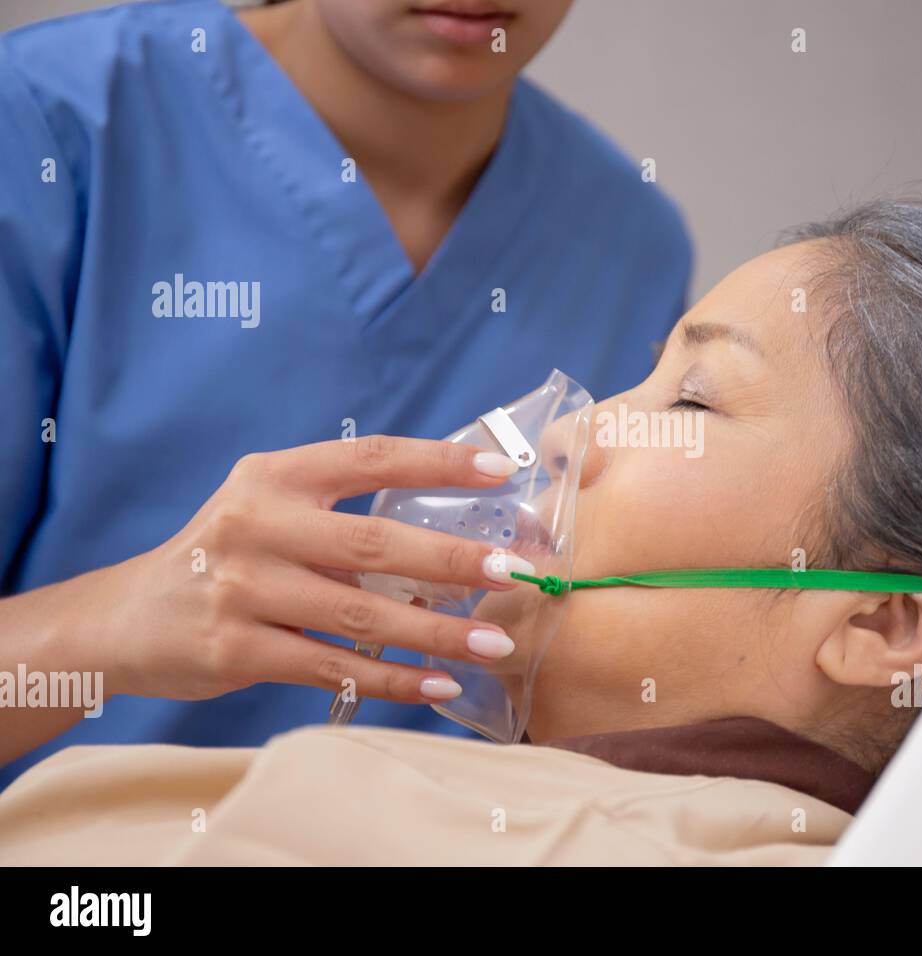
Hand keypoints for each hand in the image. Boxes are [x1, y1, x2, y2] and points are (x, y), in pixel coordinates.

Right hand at [75, 436, 532, 704]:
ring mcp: (243, 589)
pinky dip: (392, 680)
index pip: (369, 457)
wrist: (127, 619)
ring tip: (496, 643)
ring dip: (436, 632)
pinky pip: (332, 668)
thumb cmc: (225, 557)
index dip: (438, 462)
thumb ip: (341, 517)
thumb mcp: (269, 511)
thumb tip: (451, 543)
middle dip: (454, 560)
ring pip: (361, 615)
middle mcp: (256, 524)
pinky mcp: (236, 649)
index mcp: (274, 477)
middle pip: (374, 543)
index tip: (500, 471)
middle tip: (516, 573)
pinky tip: (439, 684)